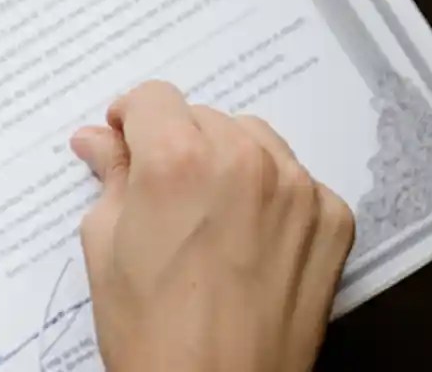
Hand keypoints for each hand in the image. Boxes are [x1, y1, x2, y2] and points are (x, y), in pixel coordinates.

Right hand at [72, 81, 354, 371]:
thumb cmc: (152, 334)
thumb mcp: (105, 246)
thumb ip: (109, 178)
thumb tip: (99, 141)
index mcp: (177, 157)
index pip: (152, 97)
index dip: (129, 121)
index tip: (123, 145)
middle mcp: (244, 159)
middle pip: (202, 116)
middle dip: (176, 143)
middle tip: (161, 195)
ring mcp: (297, 189)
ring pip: (252, 140)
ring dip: (226, 160)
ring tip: (207, 214)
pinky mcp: (332, 221)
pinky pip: (296, 180)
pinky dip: (271, 196)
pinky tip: (247, 237)